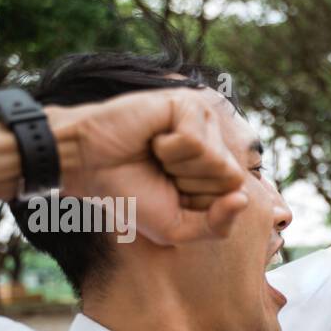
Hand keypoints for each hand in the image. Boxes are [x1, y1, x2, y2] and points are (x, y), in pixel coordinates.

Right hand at [50, 87, 248, 244]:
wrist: (87, 166)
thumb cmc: (131, 195)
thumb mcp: (177, 227)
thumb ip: (217, 225)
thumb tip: (243, 199)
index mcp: (218, 171)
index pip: (237, 196)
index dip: (200, 204)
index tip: (172, 193)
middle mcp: (216, 143)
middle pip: (231, 178)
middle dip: (191, 186)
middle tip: (162, 172)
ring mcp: (204, 119)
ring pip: (215, 159)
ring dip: (178, 166)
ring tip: (156, 154)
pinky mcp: (187, 102)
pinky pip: (194, 140)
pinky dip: (168, 148)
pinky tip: (152, 138)